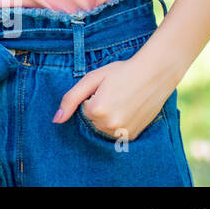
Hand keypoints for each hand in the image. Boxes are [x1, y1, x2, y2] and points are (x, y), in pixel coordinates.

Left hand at [52, 55, 176, 141]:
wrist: (154, 74)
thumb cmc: (121, 72)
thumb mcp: (92, 79)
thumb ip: (71, 99)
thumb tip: (56, 120)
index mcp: (97, 111)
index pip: (82, 109)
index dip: (91, 97)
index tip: (105, 88)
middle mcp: (110, 126)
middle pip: (92, 121)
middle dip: (98, 108)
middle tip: (114, 93)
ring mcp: (123, 133)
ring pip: (102, 128)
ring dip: (107, 117)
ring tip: (122, 101)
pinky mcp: (133, 136)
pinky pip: (115, 134)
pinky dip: (117, 124)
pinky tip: (127, 109)